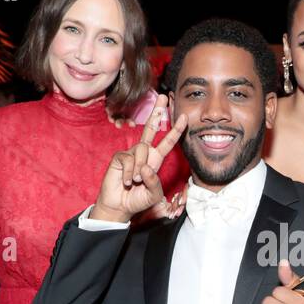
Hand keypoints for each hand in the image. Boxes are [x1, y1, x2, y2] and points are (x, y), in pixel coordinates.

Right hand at [91, 94, 185, 222]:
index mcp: (155, 160)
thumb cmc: (138, 199)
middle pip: (151, 128)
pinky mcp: (119, 157)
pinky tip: (126, 182)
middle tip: (164, 97)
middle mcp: (144, 153)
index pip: (167, 142)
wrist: (119, 206)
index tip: (184, 117)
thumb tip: (146, 167)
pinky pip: (128, 159)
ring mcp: (131, 153)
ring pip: (141, 151)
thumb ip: (154, 182)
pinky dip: (129, 173)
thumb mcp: (153, 194)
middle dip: (157, 112)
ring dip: (139, 169)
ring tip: (135, 182)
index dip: (176, 130)